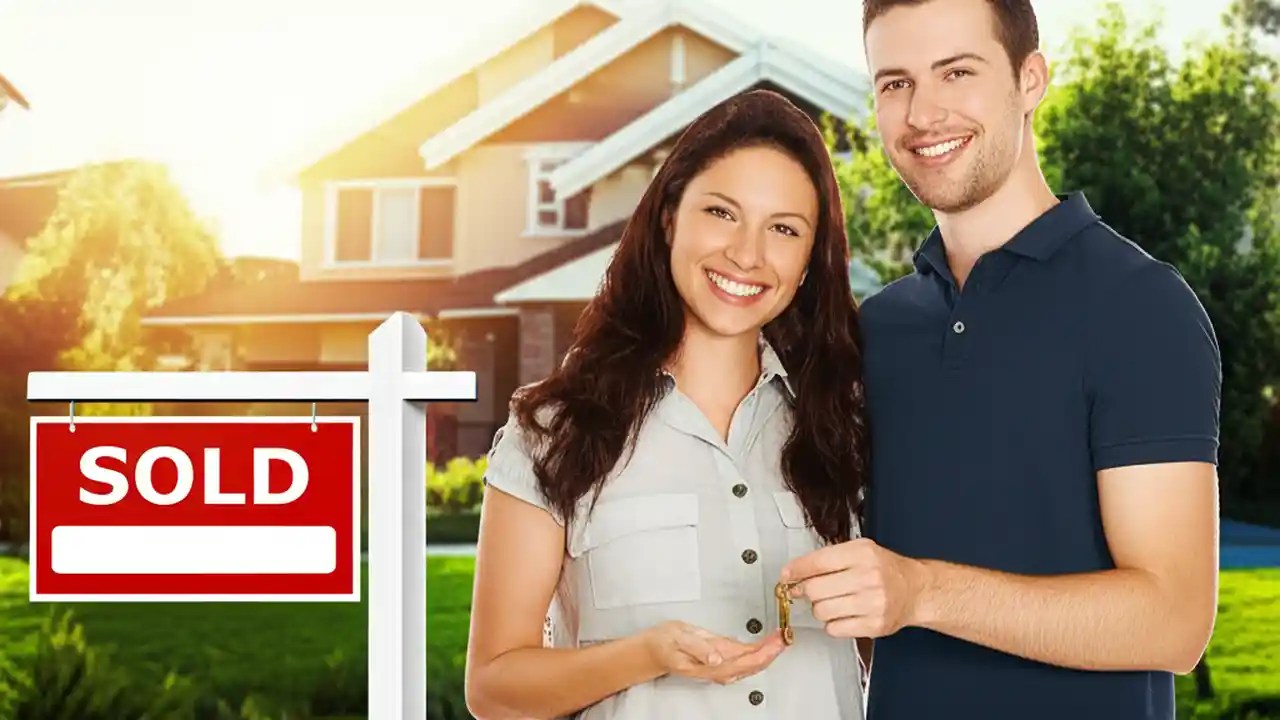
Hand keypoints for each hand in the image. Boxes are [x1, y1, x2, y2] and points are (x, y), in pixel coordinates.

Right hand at [641, 620, 786, 683]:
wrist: (656, 648)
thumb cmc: (665, 644)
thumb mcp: (678, 640)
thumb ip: (698, 649)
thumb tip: (717, 657)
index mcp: (711, 665)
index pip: (745, 661)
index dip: (765, 651)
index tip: (777, 641)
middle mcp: (719, 668)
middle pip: (754, 663)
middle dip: (773, 651)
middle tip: (786, 636)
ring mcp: (722, 664)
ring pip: (752, 662)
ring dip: (769, 651)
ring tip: (782, 638)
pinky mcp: (721, 657)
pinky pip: (746, 656)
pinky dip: (760, 649)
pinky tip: (768, 643)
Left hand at [780, 538, 927, 638]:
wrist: (915, 590)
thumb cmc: (884, 569)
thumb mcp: (859, 551)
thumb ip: (828, 558)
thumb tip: (794, 572)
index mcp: (862, 554)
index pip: (817, 562)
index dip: (796, 570)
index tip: (786, 576)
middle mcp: (868, 577)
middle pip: (815, 589)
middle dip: (805, 591)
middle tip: (806, 590)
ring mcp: (872, 603)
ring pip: (822, 611)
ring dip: (820, 608)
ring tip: (831, 601)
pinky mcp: (874, 625)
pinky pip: (834, 629)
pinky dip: (832, 624)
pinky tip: (842, 614)